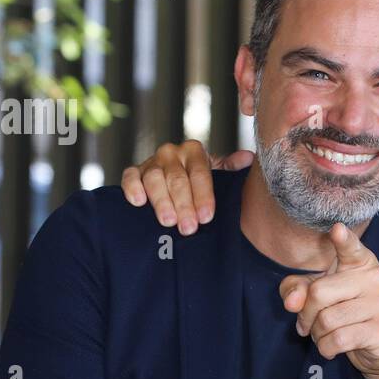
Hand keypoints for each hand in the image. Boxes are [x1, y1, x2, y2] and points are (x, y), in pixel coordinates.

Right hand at [121, 138, 254, 235]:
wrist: (176, 181)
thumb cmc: (200, 182)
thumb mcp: (218, 175)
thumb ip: (231, 168)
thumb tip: (248, 158)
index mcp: (194, 151)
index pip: (200, 173)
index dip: (203, 196)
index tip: (207, 216)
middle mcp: (172, 152)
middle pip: (177, 179)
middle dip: (184, 205)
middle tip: (189, 228)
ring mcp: (152, 162)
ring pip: (154, 179)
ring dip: (161, 201)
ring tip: (168, 222)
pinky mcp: (134, 172)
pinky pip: (130, 177)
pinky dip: (132, 188)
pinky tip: (139, 202)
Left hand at [280, 223, 378, 378]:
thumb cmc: (346, 311)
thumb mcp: (318, 295)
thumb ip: (298, 290)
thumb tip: (292, 303)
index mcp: (360, 263)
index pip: (351, 248)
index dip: (343, 239)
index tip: (337, 228)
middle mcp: (375, 279)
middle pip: (319, 293)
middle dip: (305, 315)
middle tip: (307, 324)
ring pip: (327, 320)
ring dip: (317, 334)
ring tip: (324, 334)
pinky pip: (337, 340)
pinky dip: (326, 348)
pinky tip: (332, 346)